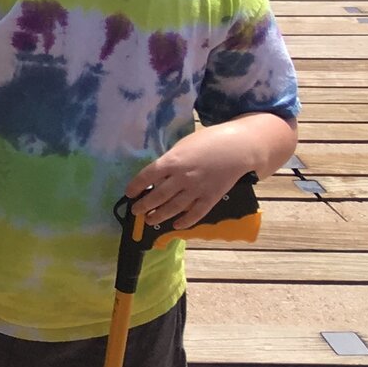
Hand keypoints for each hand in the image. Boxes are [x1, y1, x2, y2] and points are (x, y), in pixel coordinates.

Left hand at [128, 128, 255, 234]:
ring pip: (174, 208)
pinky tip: (176, 225)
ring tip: (149, 220)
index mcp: (172, 161)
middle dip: (144, 205)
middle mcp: (182, 177)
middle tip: (136, 211)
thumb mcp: (182, 145)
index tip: (129, 193)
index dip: (135, 186)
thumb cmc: (208, 141)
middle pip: (158, 196)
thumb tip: (158, 174)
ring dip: (160, 215)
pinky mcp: (211, 198)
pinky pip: (196, 213)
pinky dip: (185, 221)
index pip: (147, 176)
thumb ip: (170, 161)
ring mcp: (197, 189)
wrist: (238, 148)